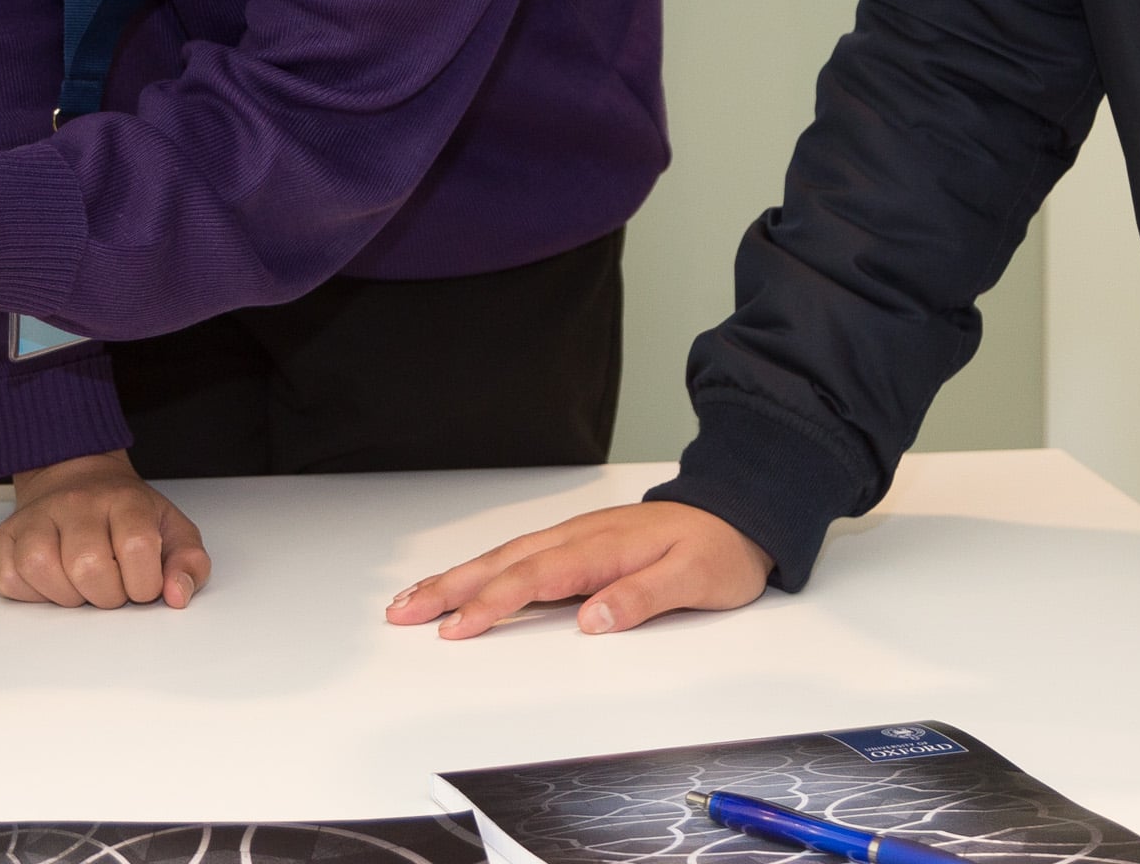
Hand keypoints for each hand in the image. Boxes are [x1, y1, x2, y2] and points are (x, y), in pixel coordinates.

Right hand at [0, 451, 210, 608]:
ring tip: (81, 587)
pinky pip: (8, 578)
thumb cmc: (126, 514)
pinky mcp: (6, 535)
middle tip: (112, 588)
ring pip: (41, 568)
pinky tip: (53, 583)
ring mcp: (37, 517)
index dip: (145, 583)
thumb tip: (177, 595)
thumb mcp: (172, 530)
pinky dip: (31, 594)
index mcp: (124, 500)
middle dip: (106, 595)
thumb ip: (189, 562)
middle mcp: (77, 503)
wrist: (77, 477)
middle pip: (87, 565)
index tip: (144, 585)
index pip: (137, 547)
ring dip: (66, 595)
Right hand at [385, 500, 772, 637]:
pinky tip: (463, 579)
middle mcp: (578, 538)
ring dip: (455, 577)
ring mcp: (574, 538)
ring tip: (412, 597)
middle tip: (402, 610)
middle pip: (501, 565)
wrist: (737, 512)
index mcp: (600, 548)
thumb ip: (642, 598)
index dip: (491, 605)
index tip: (455, 628)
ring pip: (503, 558)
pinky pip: (518, 556)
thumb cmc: (717, 549)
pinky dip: (482, 569)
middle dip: (448, 588)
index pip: (533, 580)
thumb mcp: (694, 581)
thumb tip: (593, 620)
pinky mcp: (576, 544)